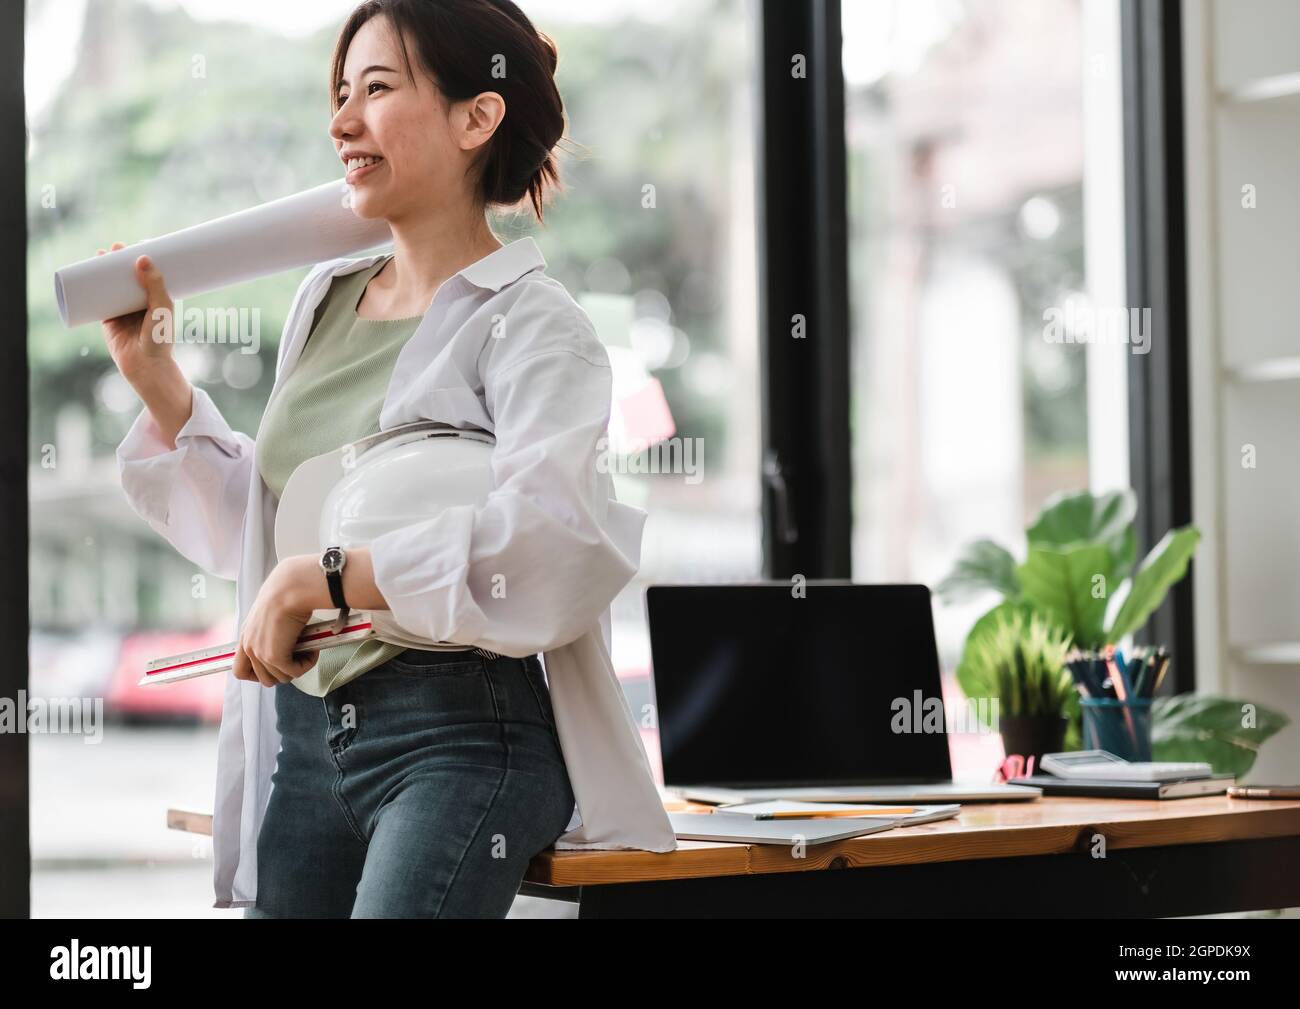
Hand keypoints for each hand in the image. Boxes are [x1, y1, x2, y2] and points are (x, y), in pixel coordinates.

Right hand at [97, 241, 177, 387]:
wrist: (145, 365)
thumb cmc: (159, 338)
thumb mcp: (162, 308)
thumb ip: (155, 284)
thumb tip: (142, 257)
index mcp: (157, 300)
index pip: (150, 275)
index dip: (143, 260)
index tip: (139, 244)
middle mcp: (139, 304)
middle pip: (128, 277)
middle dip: (120, 261)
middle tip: (115, 247)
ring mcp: (123, 311)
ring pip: (111, 286)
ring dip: (104, 270)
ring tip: (100, 255)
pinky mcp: (108, 320)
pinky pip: (97, 301)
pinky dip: (90, 288)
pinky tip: (83, 275)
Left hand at [232, 557, 320, 686]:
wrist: (291, 589)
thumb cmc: (286, 594)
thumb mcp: (272, 614)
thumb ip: (273, 631)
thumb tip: (289, 642)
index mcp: (246, 636)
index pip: (240, 670)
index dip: (259, 674)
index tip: (276, 667)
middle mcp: (249, 647)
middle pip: (263, 679)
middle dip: (283, 673)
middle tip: (297, 658)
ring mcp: (260, 654)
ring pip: (280, 678)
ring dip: (297, 667)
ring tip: (307, 650)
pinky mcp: (274, 658)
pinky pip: (294, 672)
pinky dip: (307, 664)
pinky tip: (313, 649)